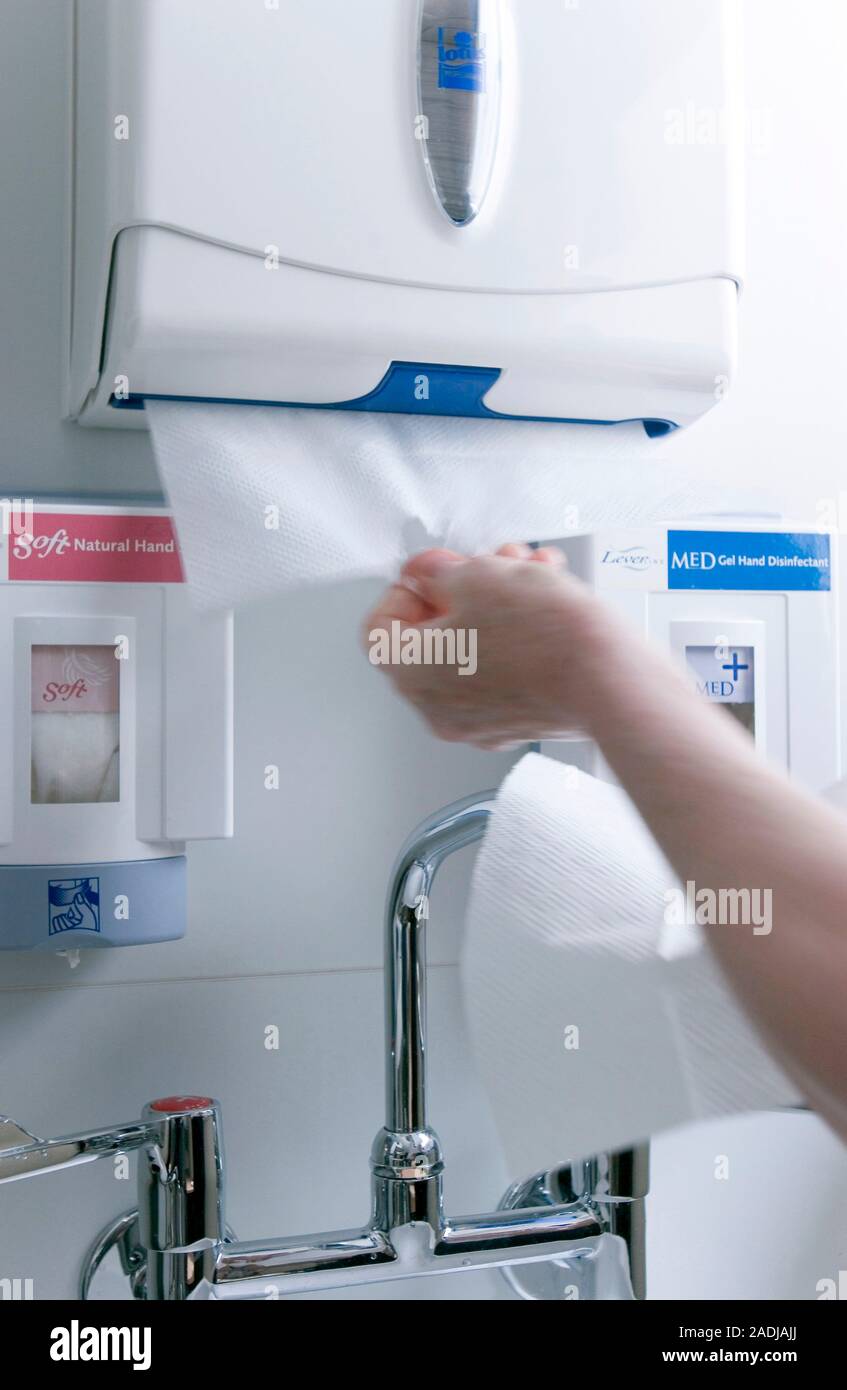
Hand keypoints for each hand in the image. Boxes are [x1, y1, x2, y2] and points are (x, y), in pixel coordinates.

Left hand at [362, 543, 627, 748]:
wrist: (609, 678)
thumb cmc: (545, 638)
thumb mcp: (478, 574)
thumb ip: (439, 571)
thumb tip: (429, 573)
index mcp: (410, 675)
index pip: (379, 628)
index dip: (407, 587)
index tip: (433, 570)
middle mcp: (438, 708)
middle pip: (433, 635)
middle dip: (464, 589)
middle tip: (488, 567)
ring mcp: (479, 720)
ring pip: (474, 647)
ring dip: (497, 603)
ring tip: (529, 574)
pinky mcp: (518, 720)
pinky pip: (504, 669)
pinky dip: (518, 634)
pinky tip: (545, 602)